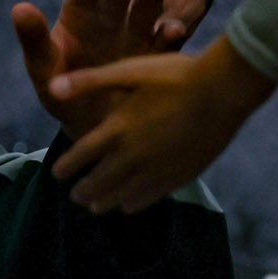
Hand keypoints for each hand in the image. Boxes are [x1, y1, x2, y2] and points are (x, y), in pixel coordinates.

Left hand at [12, 0, 185, 141]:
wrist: (91, 127)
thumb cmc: (61, 93)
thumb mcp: (45, 68)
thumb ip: (34, 40)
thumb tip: (19, 9)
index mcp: (79, 16)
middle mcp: (109, 19)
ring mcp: (135, 36)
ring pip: (144, 10)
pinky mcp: (155, 57)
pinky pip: (164, 44)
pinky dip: (170, 35)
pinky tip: (175, 30)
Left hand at [46, 38, 277, 212]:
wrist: (223, 91)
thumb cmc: (177, 75)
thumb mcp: (129, 70)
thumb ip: (90, 81)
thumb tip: (53, 88)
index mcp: (117, 129)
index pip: (81, 156)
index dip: (66, 168)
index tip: (57, 174)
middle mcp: (132, 155)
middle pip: (99, 182)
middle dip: (83, 191)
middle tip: (75, 197)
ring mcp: (156, 170)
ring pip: (121, 195)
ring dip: (105, 202)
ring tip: (96, 207)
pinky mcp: (179, 176)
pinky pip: (150, 197)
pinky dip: (134, 203)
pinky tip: (129, 205)